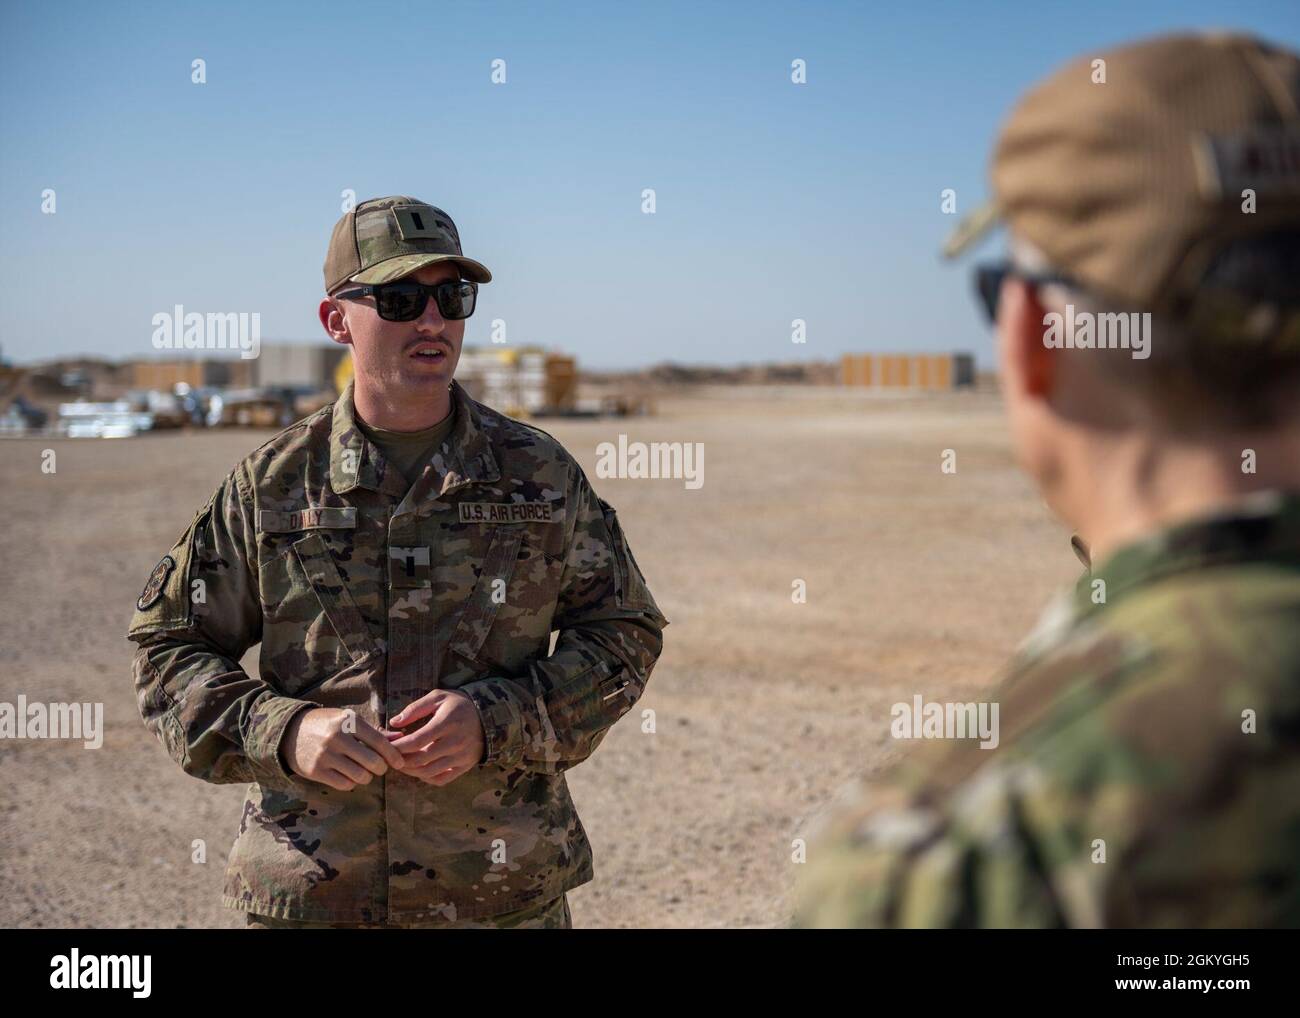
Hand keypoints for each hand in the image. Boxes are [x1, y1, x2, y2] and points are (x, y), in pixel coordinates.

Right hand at [282, 707, 404, 791]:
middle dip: (381, 768)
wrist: (289, 731)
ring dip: (366, 777)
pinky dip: (351, 783)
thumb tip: (400, 739)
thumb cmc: (327, 724)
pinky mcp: (316, 770)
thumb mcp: (348, 720)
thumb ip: (374, 731)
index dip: (393, 755)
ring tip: (363, 771)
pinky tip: (348, 775)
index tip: (400, 763)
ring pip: (360, 776)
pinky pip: (344, 784)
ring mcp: (325, 755)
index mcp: (348, 721)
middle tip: (379, 768)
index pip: (379, 741)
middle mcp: (337, 737)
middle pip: (373, 762)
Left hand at [385, 689, 485, 786]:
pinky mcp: (465, 766)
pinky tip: (419, 770)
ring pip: (429, 772)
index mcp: (447, 723)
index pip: (416, 741)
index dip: (398, 746)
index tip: (387, 746)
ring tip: (401, 764)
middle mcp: (455, 742)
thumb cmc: (459, 705)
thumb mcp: (438, 697)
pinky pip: (442, 779)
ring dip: (411, 771)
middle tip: (390, 757)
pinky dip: (427, 778)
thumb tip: (394, 722)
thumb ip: (415, 708)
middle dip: (401, 760)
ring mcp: (461, 756)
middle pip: (420, 760)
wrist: (489, 715)